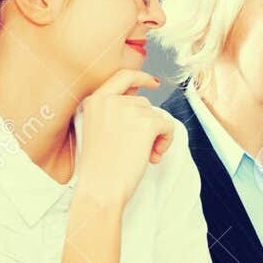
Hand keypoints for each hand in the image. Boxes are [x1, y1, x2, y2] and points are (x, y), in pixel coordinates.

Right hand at [71, 69, 174, 208]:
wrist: (100, 186)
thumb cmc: (99, 167)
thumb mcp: (99, 130)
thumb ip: (115, 113)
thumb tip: (143, 101)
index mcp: (94, 101)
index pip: (122, 76)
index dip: (141, 77)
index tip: (154, 83)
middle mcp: (109, 100)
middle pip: (144, 103)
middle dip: (149, 125)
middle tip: (143, 149)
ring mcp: (127, 109)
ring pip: (157, 116)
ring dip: (157, 136)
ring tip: (145, 155)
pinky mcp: (146, 122)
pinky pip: (168, 125)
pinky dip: (166, 142)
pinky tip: (153, 157)